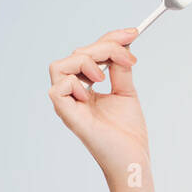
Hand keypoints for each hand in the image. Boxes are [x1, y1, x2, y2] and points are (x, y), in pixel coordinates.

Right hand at [48, 28, 147, 179]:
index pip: (90, 53)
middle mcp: (74, 94)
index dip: (110, 38)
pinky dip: (75, 83)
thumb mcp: (126, 92)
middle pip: (77, 53)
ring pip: (60, 65)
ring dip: (86, 62)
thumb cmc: (127, 133)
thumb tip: (123, 46)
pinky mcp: (67, 115)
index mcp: (86, 88)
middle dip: (105, 47)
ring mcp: (68, 104)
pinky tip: (93, 92)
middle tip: (128, 58)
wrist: (132, 158)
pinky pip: (57, 88)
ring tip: (105, 78)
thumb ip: (120, 69)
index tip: (133, 33)